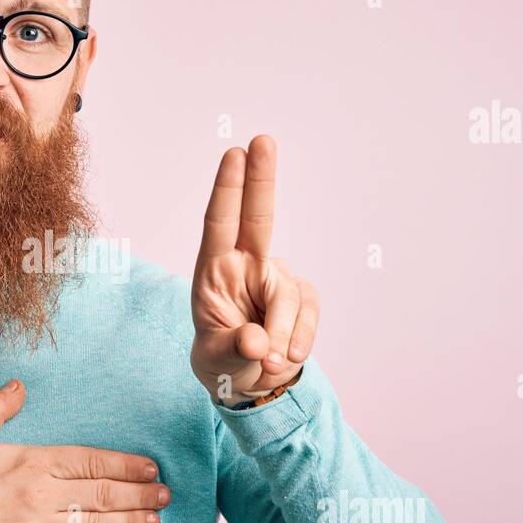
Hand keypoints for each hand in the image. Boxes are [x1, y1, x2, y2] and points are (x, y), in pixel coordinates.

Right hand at [0, 380, 170, 522]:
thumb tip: (19, 386)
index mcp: (31, 463)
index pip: (91, 461)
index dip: (125, 465)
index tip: (149, 468)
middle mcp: (42, 496)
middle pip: (103, 493)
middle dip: (139, 493)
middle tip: (166, 494)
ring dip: (131, 521)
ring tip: (155, 520)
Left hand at [190, 134, 319, 403]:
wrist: (251, 383)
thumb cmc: (222, 360)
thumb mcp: (216, 362)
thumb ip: (233, 350)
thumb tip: (256, 342)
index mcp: (214, 271)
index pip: (220, 223)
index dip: (227, 189)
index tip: (234, 153)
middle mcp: (247, 266)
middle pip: (258, 218)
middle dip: (260, 179)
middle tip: (263, 139)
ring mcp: (278, 280)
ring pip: (289, 296)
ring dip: (279, 334)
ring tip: (265, 361)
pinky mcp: (303, 299)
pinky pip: (308, 314)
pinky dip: (299, 339)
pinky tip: (285, 358)